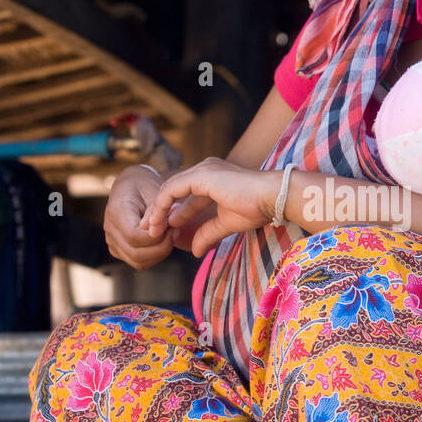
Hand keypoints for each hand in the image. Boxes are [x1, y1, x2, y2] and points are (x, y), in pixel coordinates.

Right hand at [103, 166, 177, 269]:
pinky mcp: (120, 249)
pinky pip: (139, 262)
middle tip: (175, 232)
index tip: (173, 226)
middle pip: (136, 254)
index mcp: (116, 211)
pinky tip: (163, 241)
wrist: (132, 186)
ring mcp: (113, 242)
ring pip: (138, 262)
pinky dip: (155, 256)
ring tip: (171, 235)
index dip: (157, 237)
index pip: (134, 236)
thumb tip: (156, 230)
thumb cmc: (144, 184)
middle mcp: (110, 229)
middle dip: (162, 247)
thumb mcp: (153, 189)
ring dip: (160, 253)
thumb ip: (155, 209)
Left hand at [141, 158, 282, 257]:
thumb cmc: (257, 207)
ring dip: (156, 210)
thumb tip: (195, 252)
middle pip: (171, 189)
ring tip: (150, 229)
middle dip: (157, 211)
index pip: (182, 193)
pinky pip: (171, 190)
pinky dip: (162, 207)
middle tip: (149, 230)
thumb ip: (208, 234)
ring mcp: (201, 170)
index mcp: (211, 178)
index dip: (171, 212)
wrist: (272, 197)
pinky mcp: (200, 176)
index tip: (163, 230)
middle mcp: (204, 169)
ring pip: (168, 189)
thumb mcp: (226, 223)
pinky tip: (158, 222)